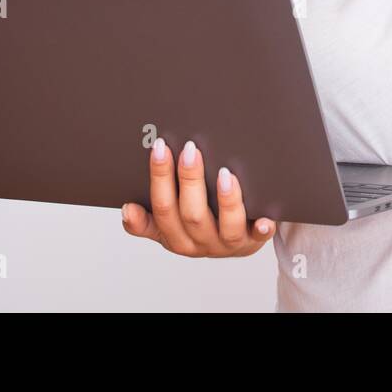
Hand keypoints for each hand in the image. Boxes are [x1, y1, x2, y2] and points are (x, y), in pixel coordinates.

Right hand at [121, 138, 275, 257]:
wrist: (235, 241)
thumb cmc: (198, 224)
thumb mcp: (168, 225)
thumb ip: (147, 220)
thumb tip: (126, 209)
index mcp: (174, 237)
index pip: (162, 208)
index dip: (159, 178)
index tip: (159, 148)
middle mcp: (200, 243)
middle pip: (191, 214)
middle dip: (190, 180)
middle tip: (190, 149)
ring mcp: (228, 243)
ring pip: (226, 225)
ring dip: (225, 200)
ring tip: (225, 174)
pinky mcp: (253, 241)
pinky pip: (259, 237)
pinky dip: (261, 228)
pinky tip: (265, 217)